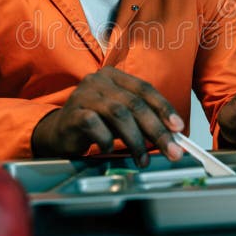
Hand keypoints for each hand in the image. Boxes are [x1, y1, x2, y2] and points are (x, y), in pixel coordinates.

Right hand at [31, 66, 184, 166]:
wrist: (57, 133)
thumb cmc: (94, 123)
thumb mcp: (120, 117)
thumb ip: (141, 120)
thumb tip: (171, 136)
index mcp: (114, 76)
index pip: (145, 89)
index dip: (164, 108)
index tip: (178, 128)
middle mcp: (98, 81)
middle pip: (135, 104)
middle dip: (156, 130)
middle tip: (171, 150)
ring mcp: (84, 95)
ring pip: (119, 114)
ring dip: (136, 140)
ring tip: (143, 159)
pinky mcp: (72, 113)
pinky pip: (96, 126)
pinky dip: (106, 141)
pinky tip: (108, 150)